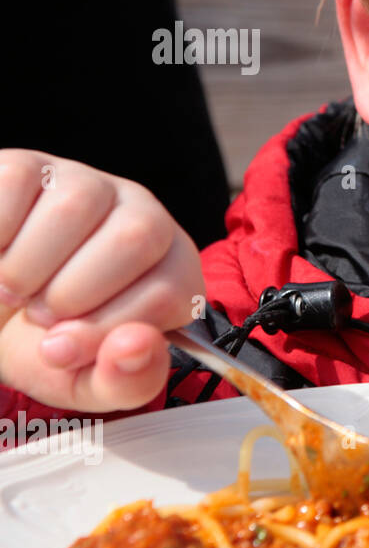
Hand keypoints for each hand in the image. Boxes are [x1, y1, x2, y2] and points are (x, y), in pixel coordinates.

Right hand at [0, 150, 203, 411]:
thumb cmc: (47, 344)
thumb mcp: (87, 380)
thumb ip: (126, 379)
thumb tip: (137, 346)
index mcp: (173, 271)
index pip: (168, 291)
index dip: (106, 329)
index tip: (59, 349)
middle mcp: (142, 217)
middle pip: (135, 237)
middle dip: (72, 293)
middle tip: (39, 314)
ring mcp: (88, 184)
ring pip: (76, 207)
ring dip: (28, 267)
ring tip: (15, 289)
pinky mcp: (31, 167)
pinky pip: (17, 186)